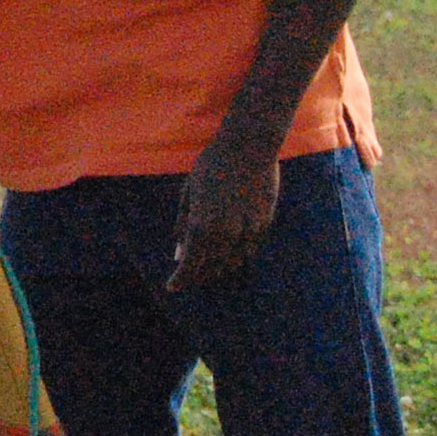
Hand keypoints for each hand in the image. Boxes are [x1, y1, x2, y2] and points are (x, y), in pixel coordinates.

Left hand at [166, 140, 280, 289]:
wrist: (249, 147)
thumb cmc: (212, 166)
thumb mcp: (189, 192)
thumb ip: (184, 223)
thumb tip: (178, 250)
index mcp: (202, 224)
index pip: (191, 264)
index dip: (181, 280)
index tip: (172, 287)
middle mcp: (225, 233)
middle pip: (211, 267)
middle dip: (198, 275)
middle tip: (187, 278)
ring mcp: (248, 230)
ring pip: (233, 262)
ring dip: (218, 268)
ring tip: (206, 269)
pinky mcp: (264, 225)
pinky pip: (249, 249)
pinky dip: (237, 256)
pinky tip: (228, 256)